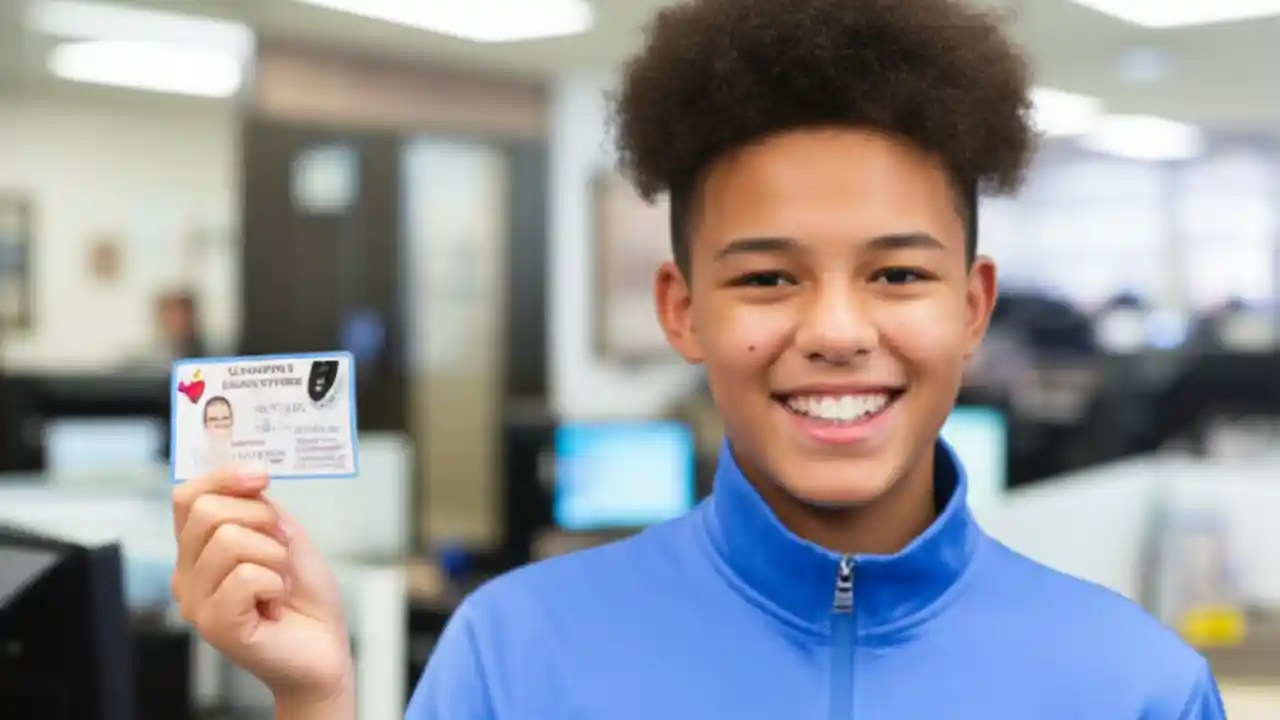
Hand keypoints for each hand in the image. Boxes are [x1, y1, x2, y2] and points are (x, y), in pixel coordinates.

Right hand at [172, 465, 354, 714]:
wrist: (325, 645)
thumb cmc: (304, 595)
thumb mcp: (283, 535)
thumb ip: (257, 505)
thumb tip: (248, 472)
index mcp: (198, 550)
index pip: (187, 496)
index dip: (223, 476)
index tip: (262, 477)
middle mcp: (187, 575)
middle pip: (207, 511)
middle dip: (261, 519)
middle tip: (281, 552)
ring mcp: (196, 602)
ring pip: (230, 540)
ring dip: (275, 556)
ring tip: (280, 583)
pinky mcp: (215, 625)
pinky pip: (246, 576)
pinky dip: (276, 583)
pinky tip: (276, 605)